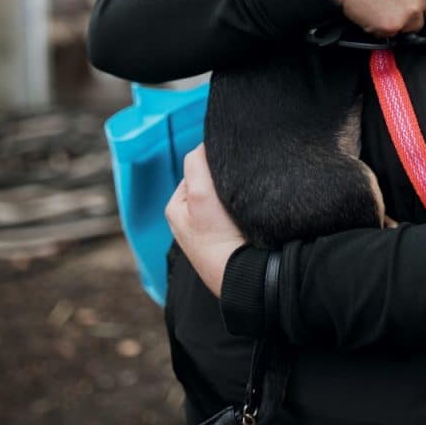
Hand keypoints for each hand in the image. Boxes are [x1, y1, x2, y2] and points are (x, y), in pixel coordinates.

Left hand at [166, 145, 244, 296]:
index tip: (231, 173)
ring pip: (224, 204)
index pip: (195, 170)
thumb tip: (205, 145)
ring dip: (236, 202)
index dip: (214, 166)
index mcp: (174, 208)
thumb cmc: (219, 240)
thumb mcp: (201, 194)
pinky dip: (243, 217)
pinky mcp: (226, 248)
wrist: (245, 279)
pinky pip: (235, 221)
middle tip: (241, 190)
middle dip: (224, 185)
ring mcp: (207, 238)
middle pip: (210, 187)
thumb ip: (197, 163)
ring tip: (246, 207)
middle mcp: (187, 223)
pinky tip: (250, 222)